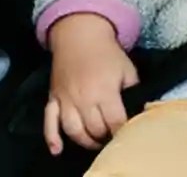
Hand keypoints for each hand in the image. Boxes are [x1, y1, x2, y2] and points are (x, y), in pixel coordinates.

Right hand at [45, 13, 138, 153]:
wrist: (80, 37)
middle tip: (113, 138)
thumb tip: (138, 108)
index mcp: (104, 91)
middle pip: (94, 129)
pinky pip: (48, 122)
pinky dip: (51, 138)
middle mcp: (83, 99)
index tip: (128, 133)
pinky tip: (57, 150)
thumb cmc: (108, 54)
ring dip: (85, 141)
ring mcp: (65, 100)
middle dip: (105, 137)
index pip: (114, 121)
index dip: (122, 130)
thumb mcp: (128, 70)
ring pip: (73, 130)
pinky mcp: (52, 99)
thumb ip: (133, 91)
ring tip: (96, 143)